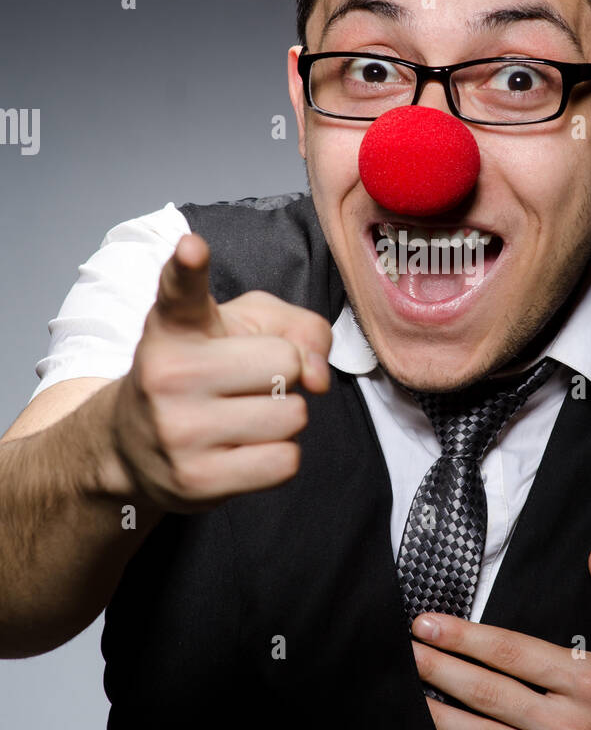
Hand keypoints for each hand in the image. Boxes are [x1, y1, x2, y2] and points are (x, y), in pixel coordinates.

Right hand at [108, 232, 331, 511]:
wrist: (135, 445)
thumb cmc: (206, 372)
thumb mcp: (248, 329)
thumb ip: (300, 328)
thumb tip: (317, 376)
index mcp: (175, 326)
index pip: (181, 290)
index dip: (188, 266)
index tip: (192, 248)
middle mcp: (168, 374)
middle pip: (286, 363)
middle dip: (286, 374)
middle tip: (247, 383)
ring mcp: (177, 431)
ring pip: (292, 416)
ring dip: (284, 418)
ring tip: (243, 416)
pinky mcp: (195, 480)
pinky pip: (285, 462)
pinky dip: (279, 456)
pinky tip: (243, 449)